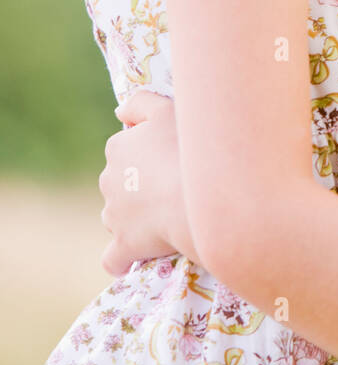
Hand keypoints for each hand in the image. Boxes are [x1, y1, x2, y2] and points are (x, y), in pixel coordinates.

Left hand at [99, 91, 200, 274]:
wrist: (202, 196)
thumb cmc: (190, 149)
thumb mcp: (169, 110)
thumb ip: (140, 104)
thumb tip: (119, 112)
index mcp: (118, 147)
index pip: (125, 152)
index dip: (147, 159)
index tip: (171, 163)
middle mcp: (108, 180)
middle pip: (119, 185)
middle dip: (138, 189)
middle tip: (174, 190)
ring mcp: (114, 215)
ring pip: (116, 218)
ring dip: (133, 220)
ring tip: (165, 221)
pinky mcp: (125, 245)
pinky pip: (113, 258)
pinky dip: (120, 260)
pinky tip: (131, 260)